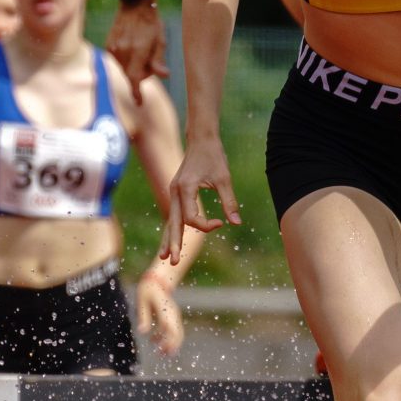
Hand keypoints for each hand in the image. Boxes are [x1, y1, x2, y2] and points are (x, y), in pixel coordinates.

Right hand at [105, 0, 168, 103]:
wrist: (134, 4)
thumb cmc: (151, 22)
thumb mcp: (160, 40)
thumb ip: (159, 60)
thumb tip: (164, 75)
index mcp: (138, 50)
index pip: (134, 78)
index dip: (136, 92)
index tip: (139, 102)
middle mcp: (123, 50)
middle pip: (130, 75)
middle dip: (140, 74)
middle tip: (150, 62)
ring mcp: (113, 48)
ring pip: (123, 68)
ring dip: (132, 67)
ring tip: (140, 52)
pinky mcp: (108, 45)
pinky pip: (117, 60)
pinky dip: (125, 60)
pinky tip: (132, 48)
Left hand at [135, 266, 184, 356]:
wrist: (157, 280)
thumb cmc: (148, 290)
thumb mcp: (142, 302)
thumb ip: (143, 316)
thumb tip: (142, 332)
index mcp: (165, 309)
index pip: (169, 328)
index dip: (167, 340)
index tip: (161, 349)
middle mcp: (172, 313)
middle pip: (177, 332)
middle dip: (172, 345)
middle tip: (163, 355)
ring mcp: (174, 315)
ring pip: (178, 332)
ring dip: (172, 344)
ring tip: (161, 354)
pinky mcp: (172, 316)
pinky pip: (174, 329)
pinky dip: (168, 338)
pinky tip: (155, 341)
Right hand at [163, 135, 239, 262]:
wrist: (201, 138)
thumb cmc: (214, 156)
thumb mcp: (224, 178)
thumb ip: (229, 201)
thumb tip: (237, 223)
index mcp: (185, 187)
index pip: (191, 217)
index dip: (206, 225)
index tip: (221, 223)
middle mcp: (175, 191)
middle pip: (173, 223)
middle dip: (173, 243)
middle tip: (172, 261)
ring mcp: (173, 192)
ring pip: (169, 220)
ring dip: (168, 238)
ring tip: (164, 257)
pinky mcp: (176, 192)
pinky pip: (173, 214)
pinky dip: (172, 228)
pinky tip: (170, 241)